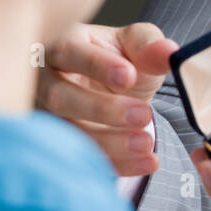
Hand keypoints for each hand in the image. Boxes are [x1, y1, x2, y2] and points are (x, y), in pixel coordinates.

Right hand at [36, 22, 177, 176]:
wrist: (109, 93)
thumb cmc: (117, 61)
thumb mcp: (136, 46)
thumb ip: (150, 45)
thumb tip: (167, 52)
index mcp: (60, 46)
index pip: (69, 52)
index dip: (97, 65)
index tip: (129, 76)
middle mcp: (43, 83)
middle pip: (59, 97)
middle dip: (102, 109)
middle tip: (143, 115)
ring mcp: (44, 118)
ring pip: (67, 134)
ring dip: (109, 143)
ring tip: (147, 143)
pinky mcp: (55, 148)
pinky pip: (79, 161)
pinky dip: (115, 164)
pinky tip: (146, 162)